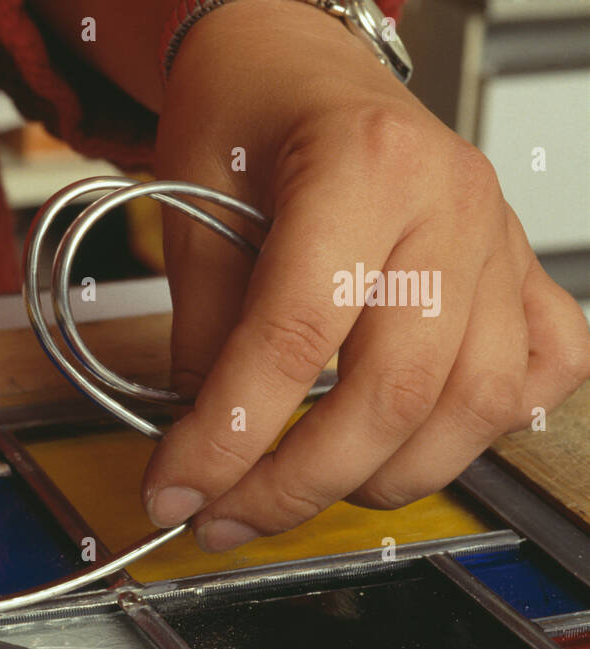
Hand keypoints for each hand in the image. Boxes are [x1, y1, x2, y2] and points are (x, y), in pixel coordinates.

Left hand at [143, 0, 589, 550]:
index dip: (230, 435)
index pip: (295, 337)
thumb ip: (203, 333)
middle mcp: (450, 204)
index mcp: (360, 168)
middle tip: (224, 516)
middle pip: (394, 391)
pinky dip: (478, 431)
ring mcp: (498, 240)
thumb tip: (205, 450)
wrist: (299, 63)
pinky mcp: (521, 273)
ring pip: (477, 404)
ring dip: (381, 476)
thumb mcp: (190, 204)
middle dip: (298, 482)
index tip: (176, 489)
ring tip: (302, 487)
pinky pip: (541, 374)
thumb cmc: (246, 114)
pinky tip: (410, 441)